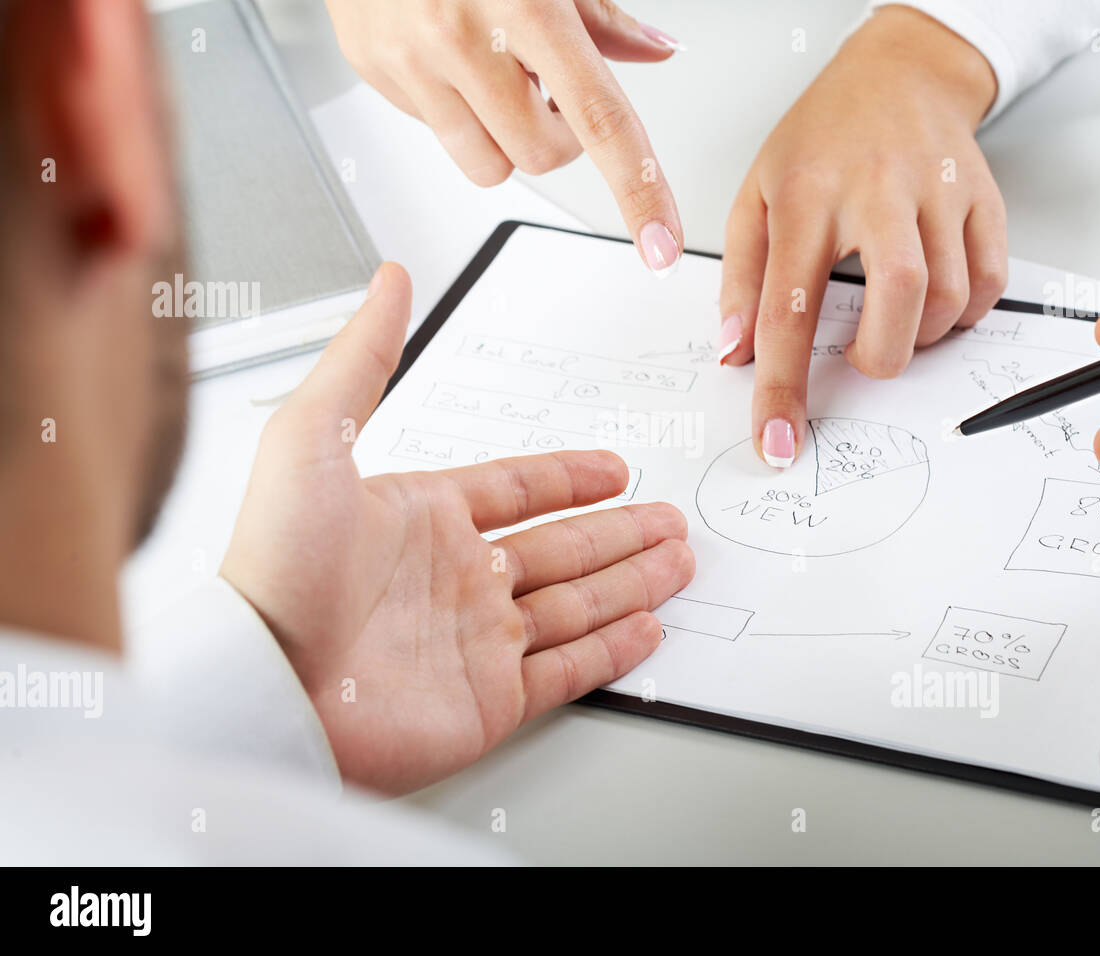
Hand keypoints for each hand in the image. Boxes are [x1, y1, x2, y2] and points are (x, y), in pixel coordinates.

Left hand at [220, 263, 694, 792]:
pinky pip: (566, 669)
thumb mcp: (313, 439)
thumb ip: (364, 359)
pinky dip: (611, 650)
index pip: (518, 489)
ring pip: (577, 604)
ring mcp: (475, 641)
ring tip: (678, 562)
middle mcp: (455, 577)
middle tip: (668, 519)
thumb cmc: (274, 568)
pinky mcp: (487, 701)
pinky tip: (646, 626)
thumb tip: (389, 279)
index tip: (613, 468)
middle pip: (562, 546)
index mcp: (423, 517)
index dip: (570, 477)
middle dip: (620, 531)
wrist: (263, 690)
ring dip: (630, 582)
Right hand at [324, 0, 683, 272]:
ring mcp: (412, 59)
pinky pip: (436, 136)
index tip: (661, 242)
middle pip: (542, 157)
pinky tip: (448, 57)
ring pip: (487, 166)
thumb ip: (602, 15)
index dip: (639, 189)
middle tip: (546, 88)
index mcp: (526, 3)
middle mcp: (464, 36)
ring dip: (506, 137)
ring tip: (495, 74)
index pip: (601, 120)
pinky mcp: (374, 70)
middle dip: (559, 137)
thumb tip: (656, 52)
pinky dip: (456, 111)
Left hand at [720, 5, 1005, 465]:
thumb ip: (741, 280)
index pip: (789, 309)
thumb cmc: (820, 140)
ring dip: (920, 335)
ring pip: (949, 297)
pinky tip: (934, 295)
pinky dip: (964, 311)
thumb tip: (735, 354)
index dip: (782, 389)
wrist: (898, 73)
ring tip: (893, 314)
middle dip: (881, 357)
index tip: (778, 444)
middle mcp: (877, 190)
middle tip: (863, 356)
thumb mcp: (755, 196)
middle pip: (898, 300)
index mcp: (808, 196)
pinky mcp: (985, 197)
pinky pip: (989, 281)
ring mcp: (939, 190)